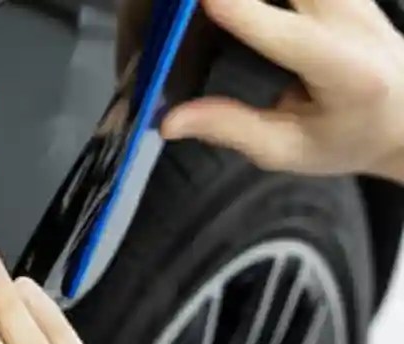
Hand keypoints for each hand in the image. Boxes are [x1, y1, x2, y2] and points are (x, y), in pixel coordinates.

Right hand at [159, 0, 403, 178]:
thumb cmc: (345, 137)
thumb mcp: (287, 149)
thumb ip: (231, 129)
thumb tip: (169, 121)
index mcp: (347, 73)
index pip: (292, 37)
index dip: (247, 14)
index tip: (207, 1)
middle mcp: (355, 22)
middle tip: (191, 4)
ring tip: (204, 4)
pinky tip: (232, 1)